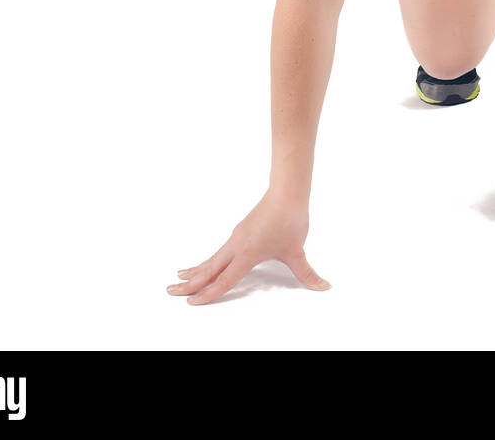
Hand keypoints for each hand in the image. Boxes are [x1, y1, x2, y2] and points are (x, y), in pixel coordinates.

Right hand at [166, 187, 329, 304]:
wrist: (287, 193)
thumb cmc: (290, 219)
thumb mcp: (298, 251)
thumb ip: (308, 273)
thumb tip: (324, 286)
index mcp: (247, 253)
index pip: (225, 279)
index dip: (209, 293)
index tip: (192, 302)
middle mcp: (237, 246)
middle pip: (209, 269)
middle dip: (190, 283)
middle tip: (170, 291)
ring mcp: (236, 238)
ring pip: (211, 259)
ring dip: (195, 271)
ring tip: (178, 278)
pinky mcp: (240, 233)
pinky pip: (218, 251)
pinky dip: (207, 260)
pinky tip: (203, 264)